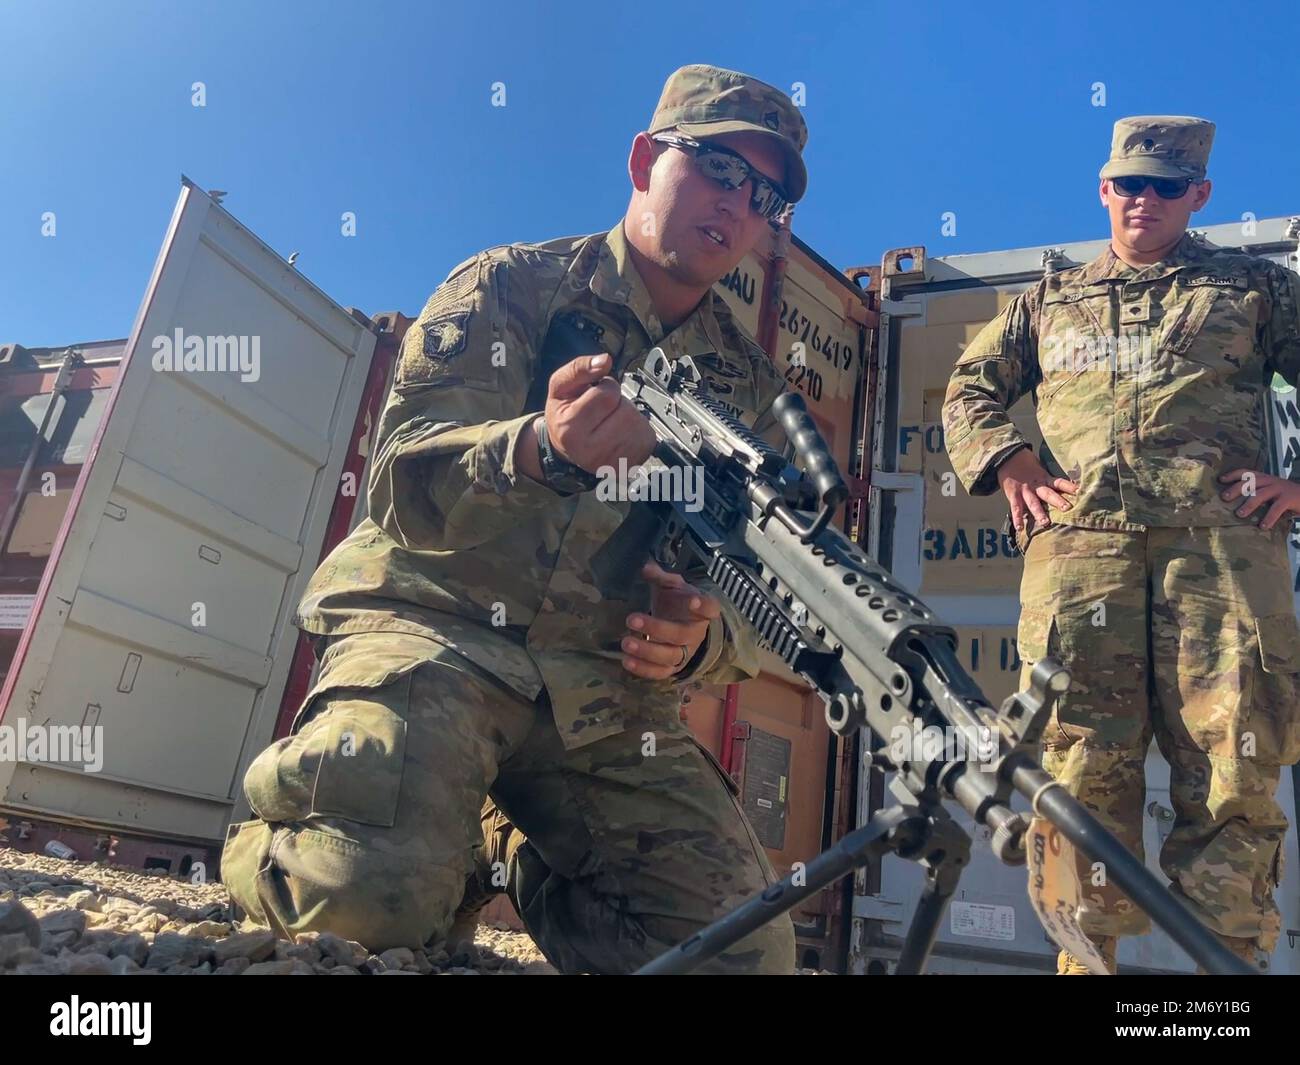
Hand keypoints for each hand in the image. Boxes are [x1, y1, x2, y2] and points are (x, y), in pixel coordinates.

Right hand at [519, 353, 656, 482]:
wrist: (565, 449)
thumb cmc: (564, 415)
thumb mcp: (561, 386)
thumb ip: (580, 368)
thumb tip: (604, 360)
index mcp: (570, 429)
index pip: (608, 394)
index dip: (605, 387)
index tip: (594, 395)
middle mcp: (590, 451)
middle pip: (627, 411)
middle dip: (619, 404)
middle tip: (603, 412)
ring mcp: (609, 463)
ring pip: (639, 425)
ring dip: (629, 418)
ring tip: (611, 423)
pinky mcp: (626, 468)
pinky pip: (646, 440)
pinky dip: (637, 433)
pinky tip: (620, 436)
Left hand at [620, 560, 720, 679]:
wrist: (679, 621)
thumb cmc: (676, 601)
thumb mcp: (671, 585)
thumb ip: (660, 576)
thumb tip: (646, 567)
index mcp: (701, 610)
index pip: (710, 608)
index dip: (704, 606)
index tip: (693, 600)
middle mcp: (696, 633)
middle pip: (681, 634)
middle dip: (656, 628)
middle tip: (630, 619)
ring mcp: (685, 652)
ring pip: (670, 656)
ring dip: (647, 651)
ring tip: (625, 642)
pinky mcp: (673, 667)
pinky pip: (661, 672)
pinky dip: (644, 669)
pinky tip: (627, 661)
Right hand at [996, 447, 1078, 532]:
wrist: (1006, 457)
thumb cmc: (1025, 464)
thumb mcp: (1039, 469)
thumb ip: (1049, 479)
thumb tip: (1066, 487)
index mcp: (1044, 478)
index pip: (1060, 483)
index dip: (1070, 487)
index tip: (1080, 493)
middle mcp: (1036, 485)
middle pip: (1049, 494)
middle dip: (1058, 501)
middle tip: (1068, 508)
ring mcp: (1024, 491)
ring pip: (1033, 502)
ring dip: (1039, 513)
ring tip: (1045, 522)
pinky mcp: (1013, 494)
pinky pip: (1015, 508)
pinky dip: (1017, 518)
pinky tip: (1020, 528)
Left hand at [1219, 469, 1299, 529]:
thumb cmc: (1285, 496)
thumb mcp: (1270, 492)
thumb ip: (1256, 495)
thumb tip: (1234, 507)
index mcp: (1264, 478)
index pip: (1246, 472)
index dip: (1233, 475)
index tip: (1220, 480)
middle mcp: (1271, 480)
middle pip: (1250, 482)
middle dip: (1236, 489)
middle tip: (1224, 498)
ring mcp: (1280, 488)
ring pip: (1261, 494)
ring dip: (1249, 504)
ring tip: (1239, 514)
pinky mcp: (1290, 498)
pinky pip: (1277, 508)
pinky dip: (1269, 518)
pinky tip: (1263, 526)